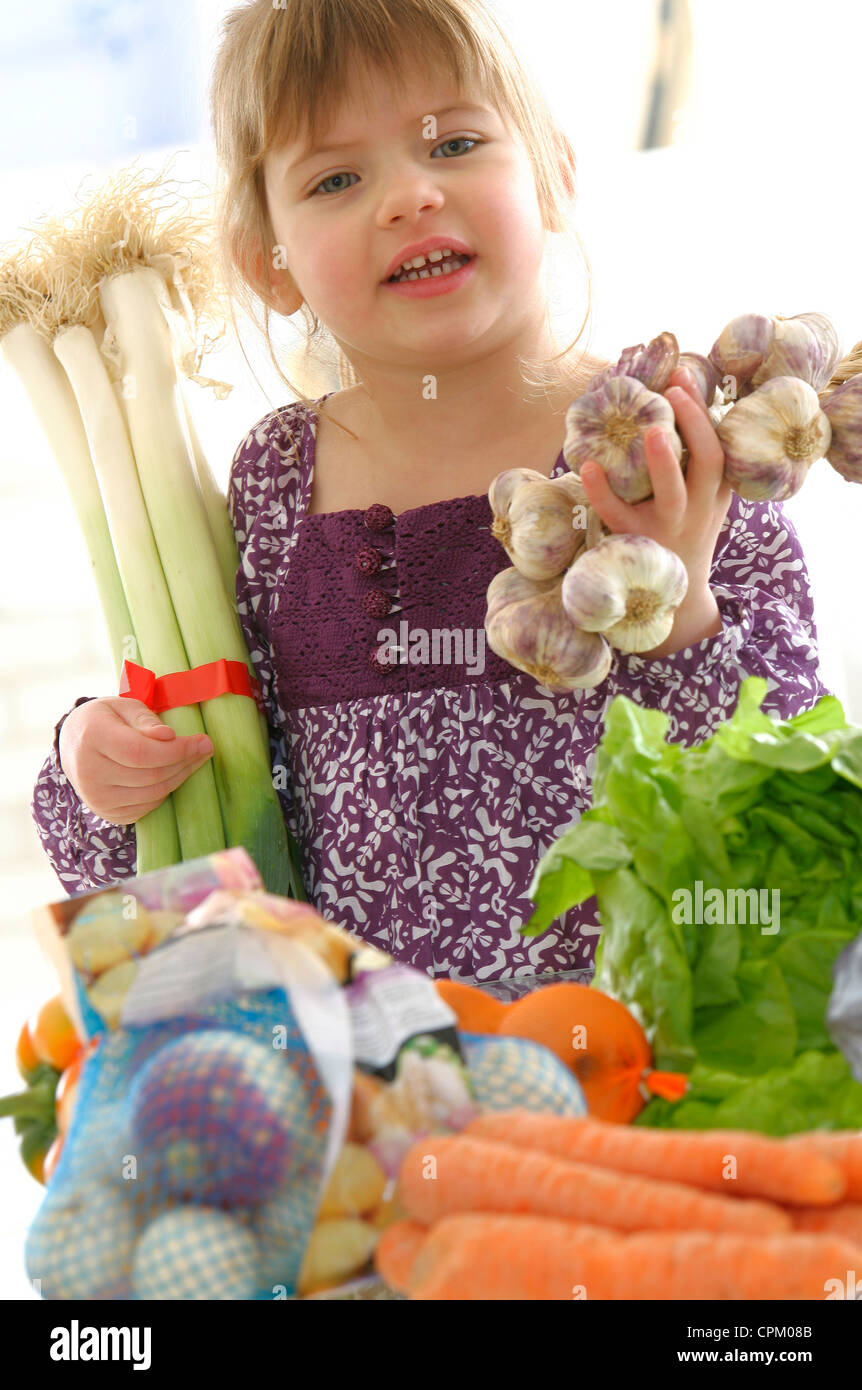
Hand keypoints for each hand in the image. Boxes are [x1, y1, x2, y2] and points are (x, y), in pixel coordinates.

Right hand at [58, 696, 213, 825]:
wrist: (74, 744)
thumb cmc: (106, 719)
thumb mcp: (124, 707)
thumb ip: (146, 721)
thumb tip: (169, 736)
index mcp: (92, 738)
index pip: (140, 752)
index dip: (176, 750)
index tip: (202, 741)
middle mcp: (89, 772)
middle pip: (150, 775)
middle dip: (185, 762)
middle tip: (205, 748)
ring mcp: (96, 798)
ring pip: (153, 793)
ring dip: (181, 776)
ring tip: (195, 759)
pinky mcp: (107, 813)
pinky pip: (148, 806)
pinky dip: (166, 791)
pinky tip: (173, 774)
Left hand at [579, 365, 732, 655]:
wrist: (676, 599)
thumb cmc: (684, 533)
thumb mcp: (704, 502)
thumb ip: (696, 464)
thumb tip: (671, 403)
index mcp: (714, 493)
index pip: (720, 447)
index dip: (703, 412)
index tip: (681, 376)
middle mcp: (696, 509)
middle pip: (707, 463)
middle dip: (694, 425)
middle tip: (672, 392)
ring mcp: (666, 527)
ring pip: (672, 493)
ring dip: (663, 461)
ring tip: (651, 431)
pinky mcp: (635, 541)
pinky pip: (618, 515)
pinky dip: (601, 492)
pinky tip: (587, 467)